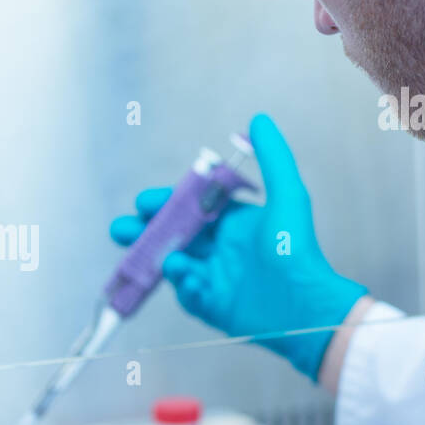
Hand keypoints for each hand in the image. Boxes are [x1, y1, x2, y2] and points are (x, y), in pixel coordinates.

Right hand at [109, 114, 366, 380]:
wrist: (304, 305)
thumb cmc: (296, 249)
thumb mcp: (287, 195)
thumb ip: (272, 157)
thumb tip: (259, 119)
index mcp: (233, 223)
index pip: (191, 208)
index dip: (165, 204)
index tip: (143, 202)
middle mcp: (221, 249)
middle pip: (173, 237)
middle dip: (144, 232)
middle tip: (120, 230)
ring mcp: (214, 278)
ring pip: (172, 264)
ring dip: (152, 257)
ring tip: (134, 253)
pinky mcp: (212, 305)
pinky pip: (186, 293)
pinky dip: (179, 283)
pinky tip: (181, 274)